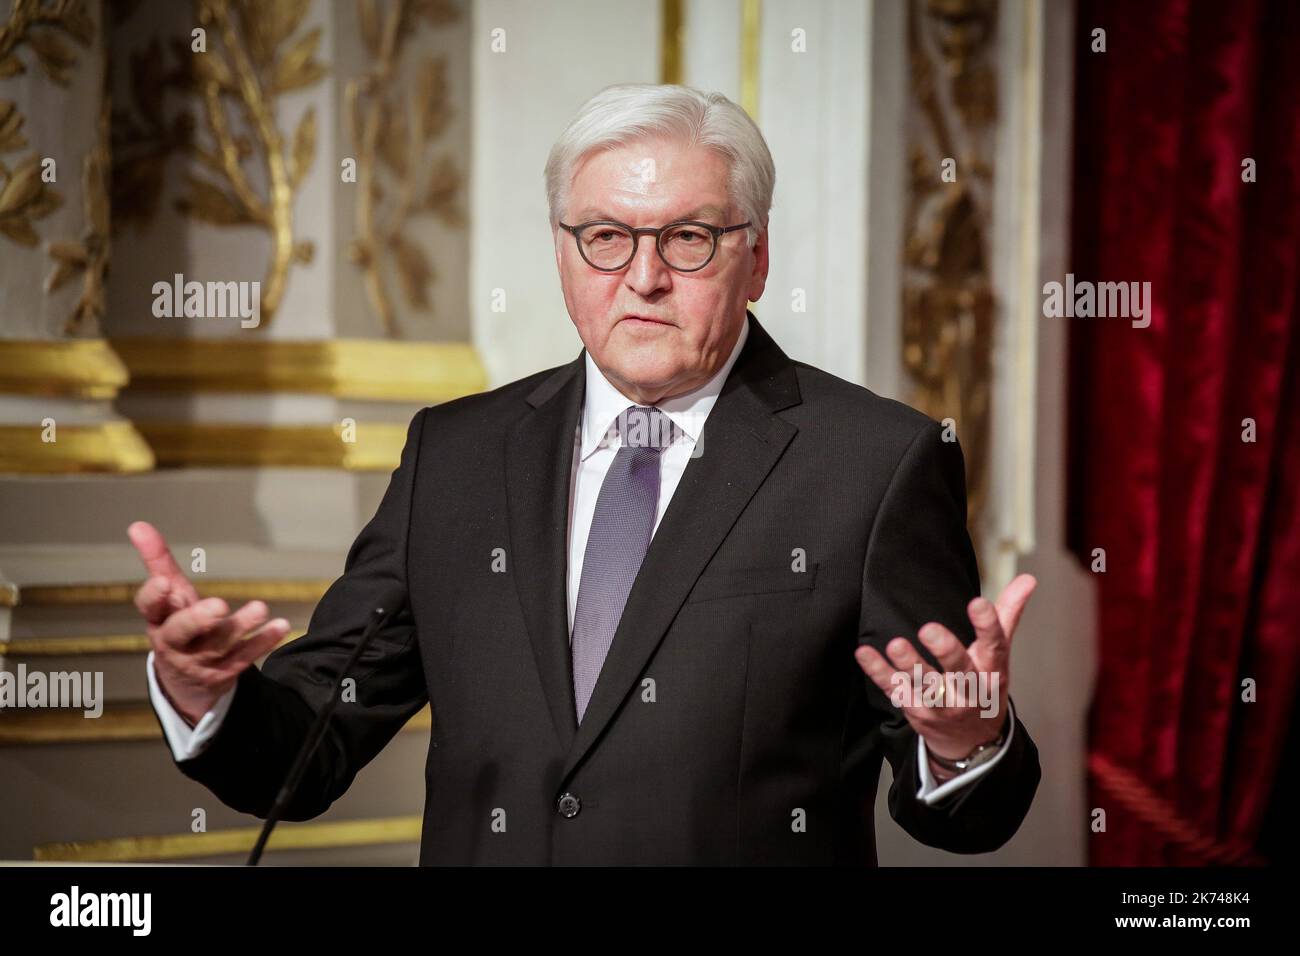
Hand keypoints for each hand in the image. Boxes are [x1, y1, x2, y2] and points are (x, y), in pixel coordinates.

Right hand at [128, 520, 289, 726]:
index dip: (154, 597)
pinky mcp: (226, 670)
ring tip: (260, 608)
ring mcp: (201, 660)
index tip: (166, 583)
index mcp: (158, 621)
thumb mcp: (168, 596)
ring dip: (240, 626)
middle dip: (198, 619)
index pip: (150, 609)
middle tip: (219, 605)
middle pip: (181, 632)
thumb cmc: (176, 625)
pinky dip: (263, 641)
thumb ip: (157, 562)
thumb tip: (138, 525)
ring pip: (219, 644)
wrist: (187, 681)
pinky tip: (281, 626)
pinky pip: (246, 656)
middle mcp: (176, 643)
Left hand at [854, 573, 1035, 762]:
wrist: (972, 741)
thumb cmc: (983, 684)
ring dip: (910, 666)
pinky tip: (864, 653)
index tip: (978, 603)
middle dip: (945, 651)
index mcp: (992, 671)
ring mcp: (942, 704)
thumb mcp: (998, 654)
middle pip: (959, 670)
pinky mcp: (917, 711)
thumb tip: (1028, 579)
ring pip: (926, 685)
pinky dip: (878, 673)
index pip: (994, 647)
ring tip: (896, 645)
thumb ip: (1007, 614)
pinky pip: (895, 691)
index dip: (988, 626)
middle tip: (928, 628)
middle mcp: (969, 690)